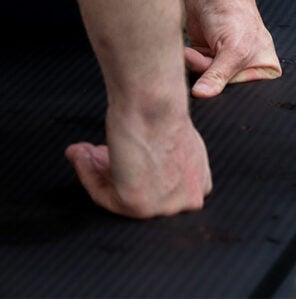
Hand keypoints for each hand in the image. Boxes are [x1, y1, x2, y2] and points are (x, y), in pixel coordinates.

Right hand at [66, 104, 211, 217]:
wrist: (156, 103)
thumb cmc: (165, 112)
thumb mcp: (174, 141)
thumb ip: (159, 162)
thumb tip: (131, 171)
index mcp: (200, 182)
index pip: (161, 189)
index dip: (133, 171)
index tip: (115, 158)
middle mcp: (187, 199)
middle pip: (140, 192)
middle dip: (111, 170)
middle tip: (93, 152)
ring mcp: (165, 206)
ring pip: (119, 194)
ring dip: (95, 168)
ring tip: (82, 149)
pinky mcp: (139, 205)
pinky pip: (102, 194)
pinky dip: (87, 172)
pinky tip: (80, 153)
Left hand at [183, 0, 281, 98]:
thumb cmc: (234, 11)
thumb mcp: (233, 49)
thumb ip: (219, 76)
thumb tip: (203, 94)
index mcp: (265, 66)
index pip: (248, 93)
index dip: (233, 88)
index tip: (223, 76)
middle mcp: (245, 67)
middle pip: (224, 89)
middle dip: (210, 77)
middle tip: (209, 60)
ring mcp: (223, 63)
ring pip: (204, 81)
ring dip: (195, 67)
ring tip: (197, 51)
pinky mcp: (204, 58)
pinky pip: (192, 72)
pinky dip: (188, 62)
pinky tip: (190, 51)